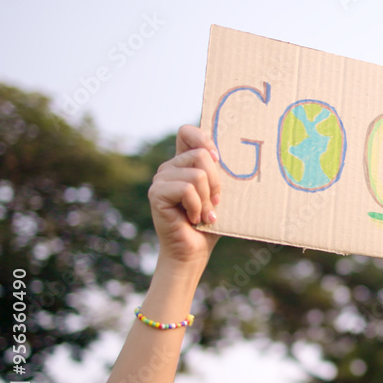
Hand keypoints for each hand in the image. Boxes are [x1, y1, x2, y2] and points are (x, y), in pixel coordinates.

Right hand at [148, 125, 221, 269]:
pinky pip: (187, 189)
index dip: (203, 138)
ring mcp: (160, 179)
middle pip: (201, 155)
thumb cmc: (209, 222)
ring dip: (207, 200)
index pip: (187, 132)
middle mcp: (170, 167)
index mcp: (184, 163)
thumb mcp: (218, 192)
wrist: (193, 251)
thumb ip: (218, 172)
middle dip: (216, 182)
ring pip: (198, 175)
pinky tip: (193, 219)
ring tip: (204, 214)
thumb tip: (227, 155)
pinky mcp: (156, 193)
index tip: (218, 158)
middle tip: (215, 203)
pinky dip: (197, 207)